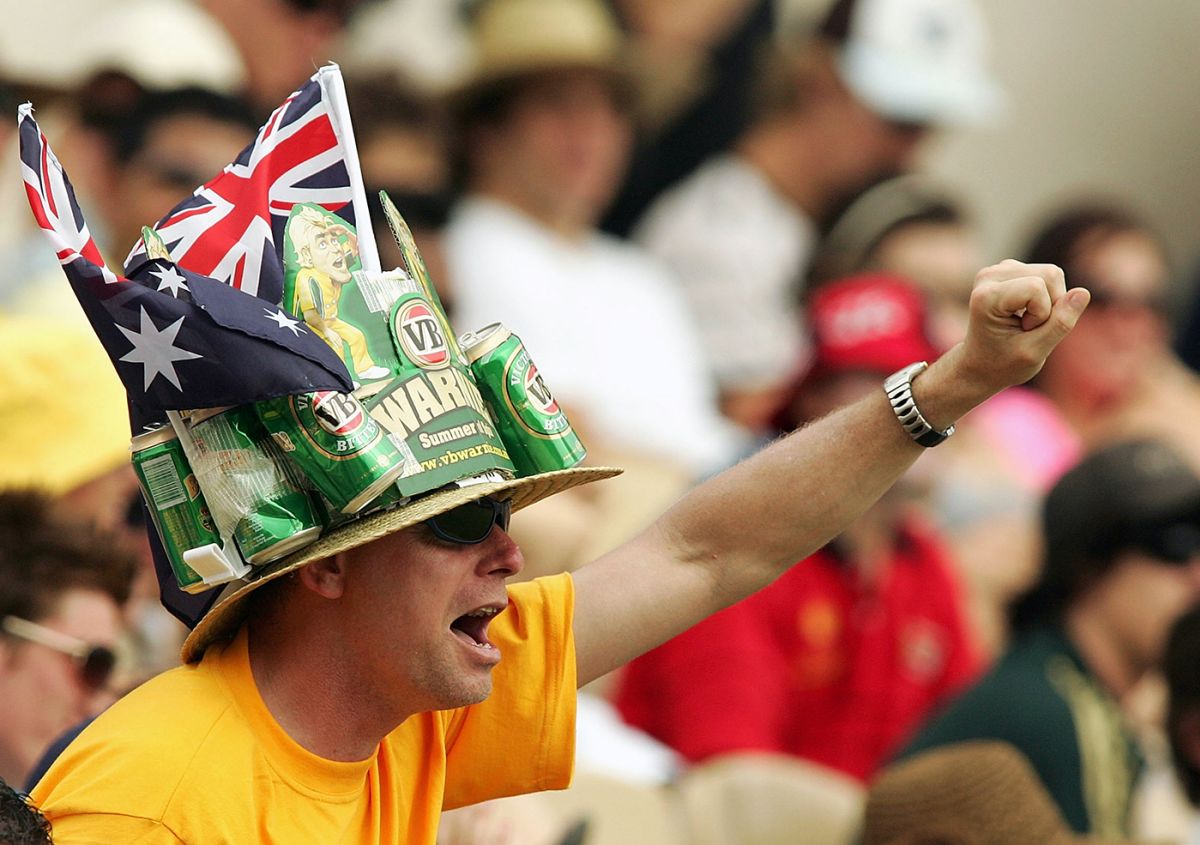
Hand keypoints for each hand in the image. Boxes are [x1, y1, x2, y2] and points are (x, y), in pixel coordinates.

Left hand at [957, 259, 1089, 395]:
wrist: (980, 364)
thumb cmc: (1003, 363)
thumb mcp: (1035, 352)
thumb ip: (1060, 323)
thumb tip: (1083, 292)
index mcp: (985, 296)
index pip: (1036, 288)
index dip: (1042, 314)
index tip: (1022, 331)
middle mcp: (989, 276)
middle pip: (1049, 275)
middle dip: (1050, 305)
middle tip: (1026, 328)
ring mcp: (998, 270)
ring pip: (1052, 273)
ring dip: (1050, 301)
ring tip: (1025, 321)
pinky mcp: (1009, 269)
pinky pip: (1049, 275)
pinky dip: (1047, 296)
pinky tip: (1025, 311)